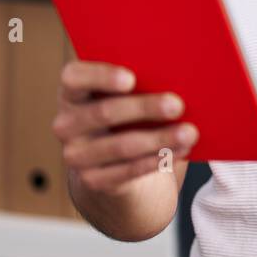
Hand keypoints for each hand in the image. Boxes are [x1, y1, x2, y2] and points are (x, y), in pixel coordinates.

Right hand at [52, 60, 198, 194]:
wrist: (116, 162)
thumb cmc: (129, 115)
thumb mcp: (126, 96)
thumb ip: (140, 82)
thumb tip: (177, 76)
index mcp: (72, 92)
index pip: (73, 77)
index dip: (100, 76)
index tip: (131, 78)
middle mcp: (66, 124)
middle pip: (104, 112)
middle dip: (145, 108)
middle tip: (178, 105)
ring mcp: (76, 155)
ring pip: (121, 145)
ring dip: (160, 139)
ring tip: (189, 133)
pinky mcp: (93, 181)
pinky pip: (128, 171)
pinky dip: (158, 160)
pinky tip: (181, 151)